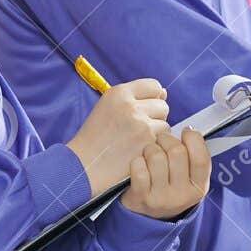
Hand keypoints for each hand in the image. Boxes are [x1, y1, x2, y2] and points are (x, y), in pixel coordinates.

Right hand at [65, 78, 169, 196]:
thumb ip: (134, 98)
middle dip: (155, 117)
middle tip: (138, 129)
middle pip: (162, 105)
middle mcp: (130, 106)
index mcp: (119, 93)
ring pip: (165, 124)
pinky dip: (155, 146)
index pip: (154, 86)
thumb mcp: (108, 107)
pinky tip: (139, 150)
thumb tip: (164, 93)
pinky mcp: (147, 143)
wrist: (85, 164)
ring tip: (137, 141)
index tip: (146, 109)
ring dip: (156, 133)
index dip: (154, 98)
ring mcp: (140, 125)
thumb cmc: (96, 136)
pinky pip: (163, 140)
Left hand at [122, 128, 209, 219]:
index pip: (201, 158)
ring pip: (156, 156)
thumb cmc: (170, 187)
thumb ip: (194, 157)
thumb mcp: (189, 179)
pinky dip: (137, 161)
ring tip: (149, 153)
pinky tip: (139, 165)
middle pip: (177, 152)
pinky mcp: (141, 197)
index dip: (194, 138)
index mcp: (199, 188)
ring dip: (150, 148)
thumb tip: (189, 130)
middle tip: (161, 140)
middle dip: (166, 139)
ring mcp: (161, 198)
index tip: (186, 132)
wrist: (148, 216)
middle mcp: (182, 195)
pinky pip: (139, 167)